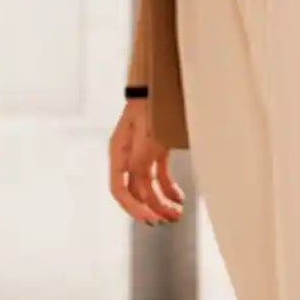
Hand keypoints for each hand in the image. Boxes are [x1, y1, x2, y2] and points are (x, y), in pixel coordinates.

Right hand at [108, 99, 185, 223]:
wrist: (161, 80)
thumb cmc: (152, 103)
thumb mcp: (146, 134)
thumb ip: (141, 161)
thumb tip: (142, 189)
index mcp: (119, 152)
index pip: (120, 189)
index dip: (134, 207)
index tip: (152, 218)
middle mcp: (127, 155)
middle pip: (135, 191)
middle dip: (152, 208)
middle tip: (168, 220)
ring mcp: (141, 151)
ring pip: (149, 185)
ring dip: (162, 201)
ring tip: (177, 213)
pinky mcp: (155, 148)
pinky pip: (158, 173)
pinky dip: (168, 187)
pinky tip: (179, 197)